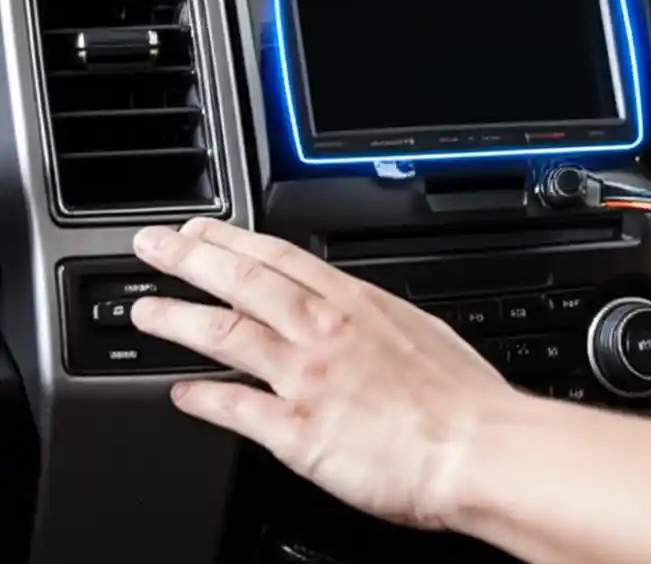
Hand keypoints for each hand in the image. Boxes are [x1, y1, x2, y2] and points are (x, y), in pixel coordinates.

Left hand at [128, 218, 519, 529]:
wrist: (477, 449)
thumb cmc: (464, 400)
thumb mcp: (422, 333)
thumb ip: (379, 323)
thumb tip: (362, 317)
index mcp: (357, 304)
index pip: (280, 258)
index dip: (231, 239)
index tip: (200, 229)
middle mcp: (324, 333)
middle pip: (241, 283)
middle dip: (188, 259)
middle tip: (153, 248)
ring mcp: (306, 379)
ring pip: (225, 335)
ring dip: (177, 319)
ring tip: (145, 312)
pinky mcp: (297, 433)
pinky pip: (235, 409)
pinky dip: (202, 399)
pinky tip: (181, 394)